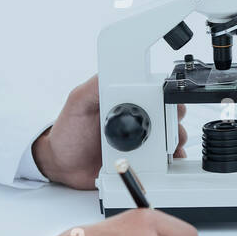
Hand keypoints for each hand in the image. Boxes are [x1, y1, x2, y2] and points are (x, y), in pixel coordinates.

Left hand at [32, 74, 187, 190]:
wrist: (61, 163)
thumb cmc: (68, 130)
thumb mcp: (78, 101)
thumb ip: (95, 86)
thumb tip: (115, 72)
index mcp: (125, 99)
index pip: (155, 92)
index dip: (166, 97)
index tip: (168, 104)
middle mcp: (136, 118)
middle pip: (169, 115)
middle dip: (175, 120)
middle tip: (170, 129)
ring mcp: (141, 140)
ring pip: (170, 138)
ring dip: (175, 141)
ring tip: (170, 147)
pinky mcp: (141, 161)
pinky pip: (162, 161)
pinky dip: (170, 160)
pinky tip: (169, 160)